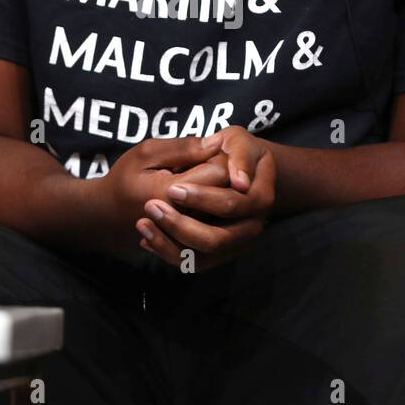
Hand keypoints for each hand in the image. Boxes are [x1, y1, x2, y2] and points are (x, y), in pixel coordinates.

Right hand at [92, 133, 226, 258]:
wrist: (110, 214)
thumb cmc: (126, 179)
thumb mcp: (147, 153)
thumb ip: (183, 147)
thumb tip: (218, 142)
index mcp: (172, 195)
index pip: (220, 172)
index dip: (216, 156)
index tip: (200, 151)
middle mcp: (186, 221)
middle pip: (228, 191)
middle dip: (220, 174)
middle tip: (198, 166)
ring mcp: (192, 237)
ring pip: (226, 211)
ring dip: (218, 193)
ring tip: (195, 183)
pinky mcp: (195, 245)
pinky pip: (218, 225)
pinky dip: (213, 210)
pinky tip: (196, 201)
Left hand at [137, 126, 276, 271]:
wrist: (239, 173)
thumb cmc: (234, 151)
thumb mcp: (237, 141)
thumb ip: (239, 156)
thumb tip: (232, 170)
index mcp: (261, 196)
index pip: (229, 204)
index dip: (202, 198)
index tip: (171, 189)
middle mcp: (253, 225)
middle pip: (214, 239)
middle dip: (179, 225)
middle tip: (150, 206)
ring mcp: (238, 242)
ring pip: (202, 256)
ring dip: (168, 244)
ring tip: (142, 224)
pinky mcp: (222, 252)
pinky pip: (195, 263)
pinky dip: (169, 252)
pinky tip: (146, 238)